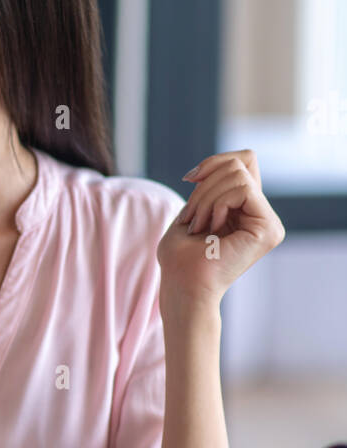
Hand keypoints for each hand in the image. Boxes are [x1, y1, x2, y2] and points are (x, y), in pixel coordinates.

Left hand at [157, 149, 285, 305]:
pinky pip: (242, 189)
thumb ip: (214, 184)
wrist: (182, 287)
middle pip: (240, 163)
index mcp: (247, 210)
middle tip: (193, 219)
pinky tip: (212, 229)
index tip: (189, 179)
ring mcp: (269, 223)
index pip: (243, 160)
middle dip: (205, 185)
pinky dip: (216, 204)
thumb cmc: (179, 257)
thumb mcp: (193, 208)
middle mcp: (262, 215)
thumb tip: (228, 162)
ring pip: (238, 174)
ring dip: (205, 198)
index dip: (214, 162)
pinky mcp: (269, 229)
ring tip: (199, 227)